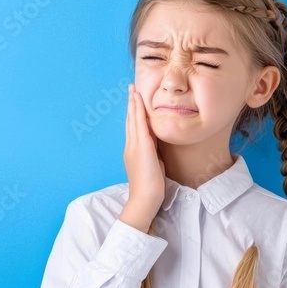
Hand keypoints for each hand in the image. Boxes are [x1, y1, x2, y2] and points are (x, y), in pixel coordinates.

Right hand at [120, 83, 165, 232]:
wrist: (144, 200)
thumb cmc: (150, 187)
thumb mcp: (152, 165)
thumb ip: (152, 154)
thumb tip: (156, 148)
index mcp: (133, 150)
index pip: (133, 127)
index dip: (134, 112)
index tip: (135, 99)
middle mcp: (131, 146)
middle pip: (130, 120)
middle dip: (131, 103)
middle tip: (131, 88)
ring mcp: (134, 147)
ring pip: (133, 120)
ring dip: (134, 103)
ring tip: (134, 90)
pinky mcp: (141, 148)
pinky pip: (139, 126)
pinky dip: (139, 113)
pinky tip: (139, 102)